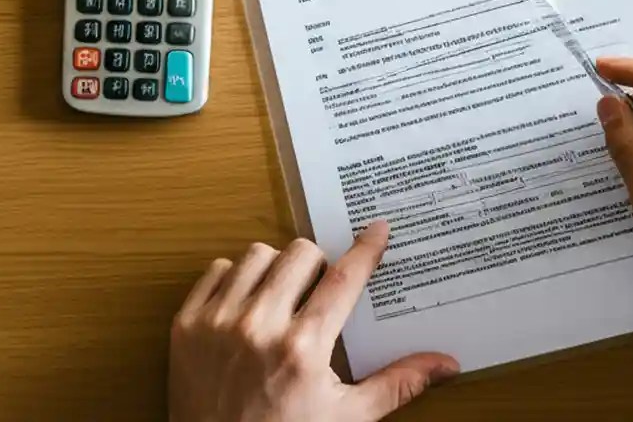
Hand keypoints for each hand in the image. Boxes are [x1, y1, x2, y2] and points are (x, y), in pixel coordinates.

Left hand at [169, 221, 458, 421]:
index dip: (366, 249)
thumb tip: (446, 364)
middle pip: (301, 254)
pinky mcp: (185, 326)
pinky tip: (247, 303)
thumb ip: (398, 384)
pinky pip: (215, 270)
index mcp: (304, 348)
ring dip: (276, 269)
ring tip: (282, 297)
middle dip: (318, 265)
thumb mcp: (347, 419)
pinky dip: (234, 279)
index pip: (344, 278)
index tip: (377, 230)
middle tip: (320, 290)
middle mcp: (259, 327)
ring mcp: (217, 323)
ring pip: (258, 255)